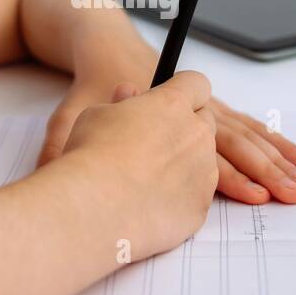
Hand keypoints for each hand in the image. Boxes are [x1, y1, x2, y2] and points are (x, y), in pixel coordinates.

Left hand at [37, 38, 295, 204]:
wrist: (98, 33)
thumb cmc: (88, 73)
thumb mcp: (71, 109)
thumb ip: (65, 142)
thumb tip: (50, 171)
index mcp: (165, 106)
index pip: (205, 140)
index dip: (229, 169)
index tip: (253, 192)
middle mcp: (190, 105)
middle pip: (238, 138)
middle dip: (269, 167)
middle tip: (295, 191)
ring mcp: (202, 104)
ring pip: (247, 131)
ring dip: (277, 154)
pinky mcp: (205, 106)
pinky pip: (244, 124)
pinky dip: (269, 139)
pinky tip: (291, 153)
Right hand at [59, 71, 219, 258]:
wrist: (95, 210)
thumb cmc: (91, 157)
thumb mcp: (97, 114)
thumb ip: (123, 105)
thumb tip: (129, 100)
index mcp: (173, 104)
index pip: (196, 84)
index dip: (182, 92)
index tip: (168, 103)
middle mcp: (197, 135)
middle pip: (204, 123)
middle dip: (185, 130)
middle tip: (153, 144)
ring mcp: (204, 173)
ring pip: (202, 163)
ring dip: (183, 166)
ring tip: (144, 180)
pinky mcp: (200, 208)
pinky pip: (196, 198)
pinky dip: (179, 199)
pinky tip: (149, 204)